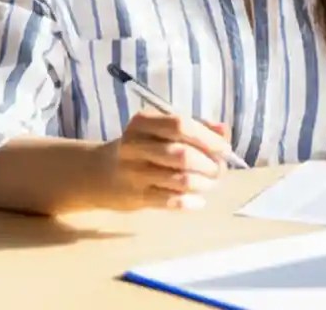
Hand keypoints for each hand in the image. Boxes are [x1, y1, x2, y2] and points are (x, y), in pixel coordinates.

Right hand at [95, 109, 233, 210]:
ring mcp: (133, 172)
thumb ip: (195, 126)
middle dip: (209, 164)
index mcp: (143, 122)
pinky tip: (198, 201)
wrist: (100, 173)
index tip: (225, 149)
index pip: (180, 125)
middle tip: (219, 170)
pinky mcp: (135, 197)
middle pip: (182, 155)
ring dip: (203, 184)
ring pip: (179, 179)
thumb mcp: (161, 130)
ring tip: (210, 184)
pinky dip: (189, 202)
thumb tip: (223, 130)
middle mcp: (135, 145)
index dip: (207, 138)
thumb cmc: (142, 148)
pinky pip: (169, 201)